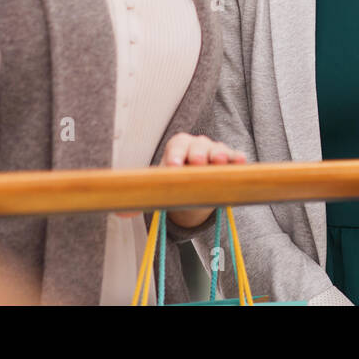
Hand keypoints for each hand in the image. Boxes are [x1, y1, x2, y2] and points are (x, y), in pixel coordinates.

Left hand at [123, 133, 245, 227]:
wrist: (197, 181)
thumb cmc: (176, 181)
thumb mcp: (161, 187)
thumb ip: (143, 198)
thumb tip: (119, 213)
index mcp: (177, 147)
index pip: (176, 145)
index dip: (174, 154)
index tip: (172, 167)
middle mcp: (197, 145)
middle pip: (198, 145)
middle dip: (197, 153)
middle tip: (196, 163)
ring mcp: (215, 151)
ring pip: (218, 149)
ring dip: (219, 155)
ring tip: (219, 163)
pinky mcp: (231, 161)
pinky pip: (235, 157)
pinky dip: (237, 159)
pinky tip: (240, 162)